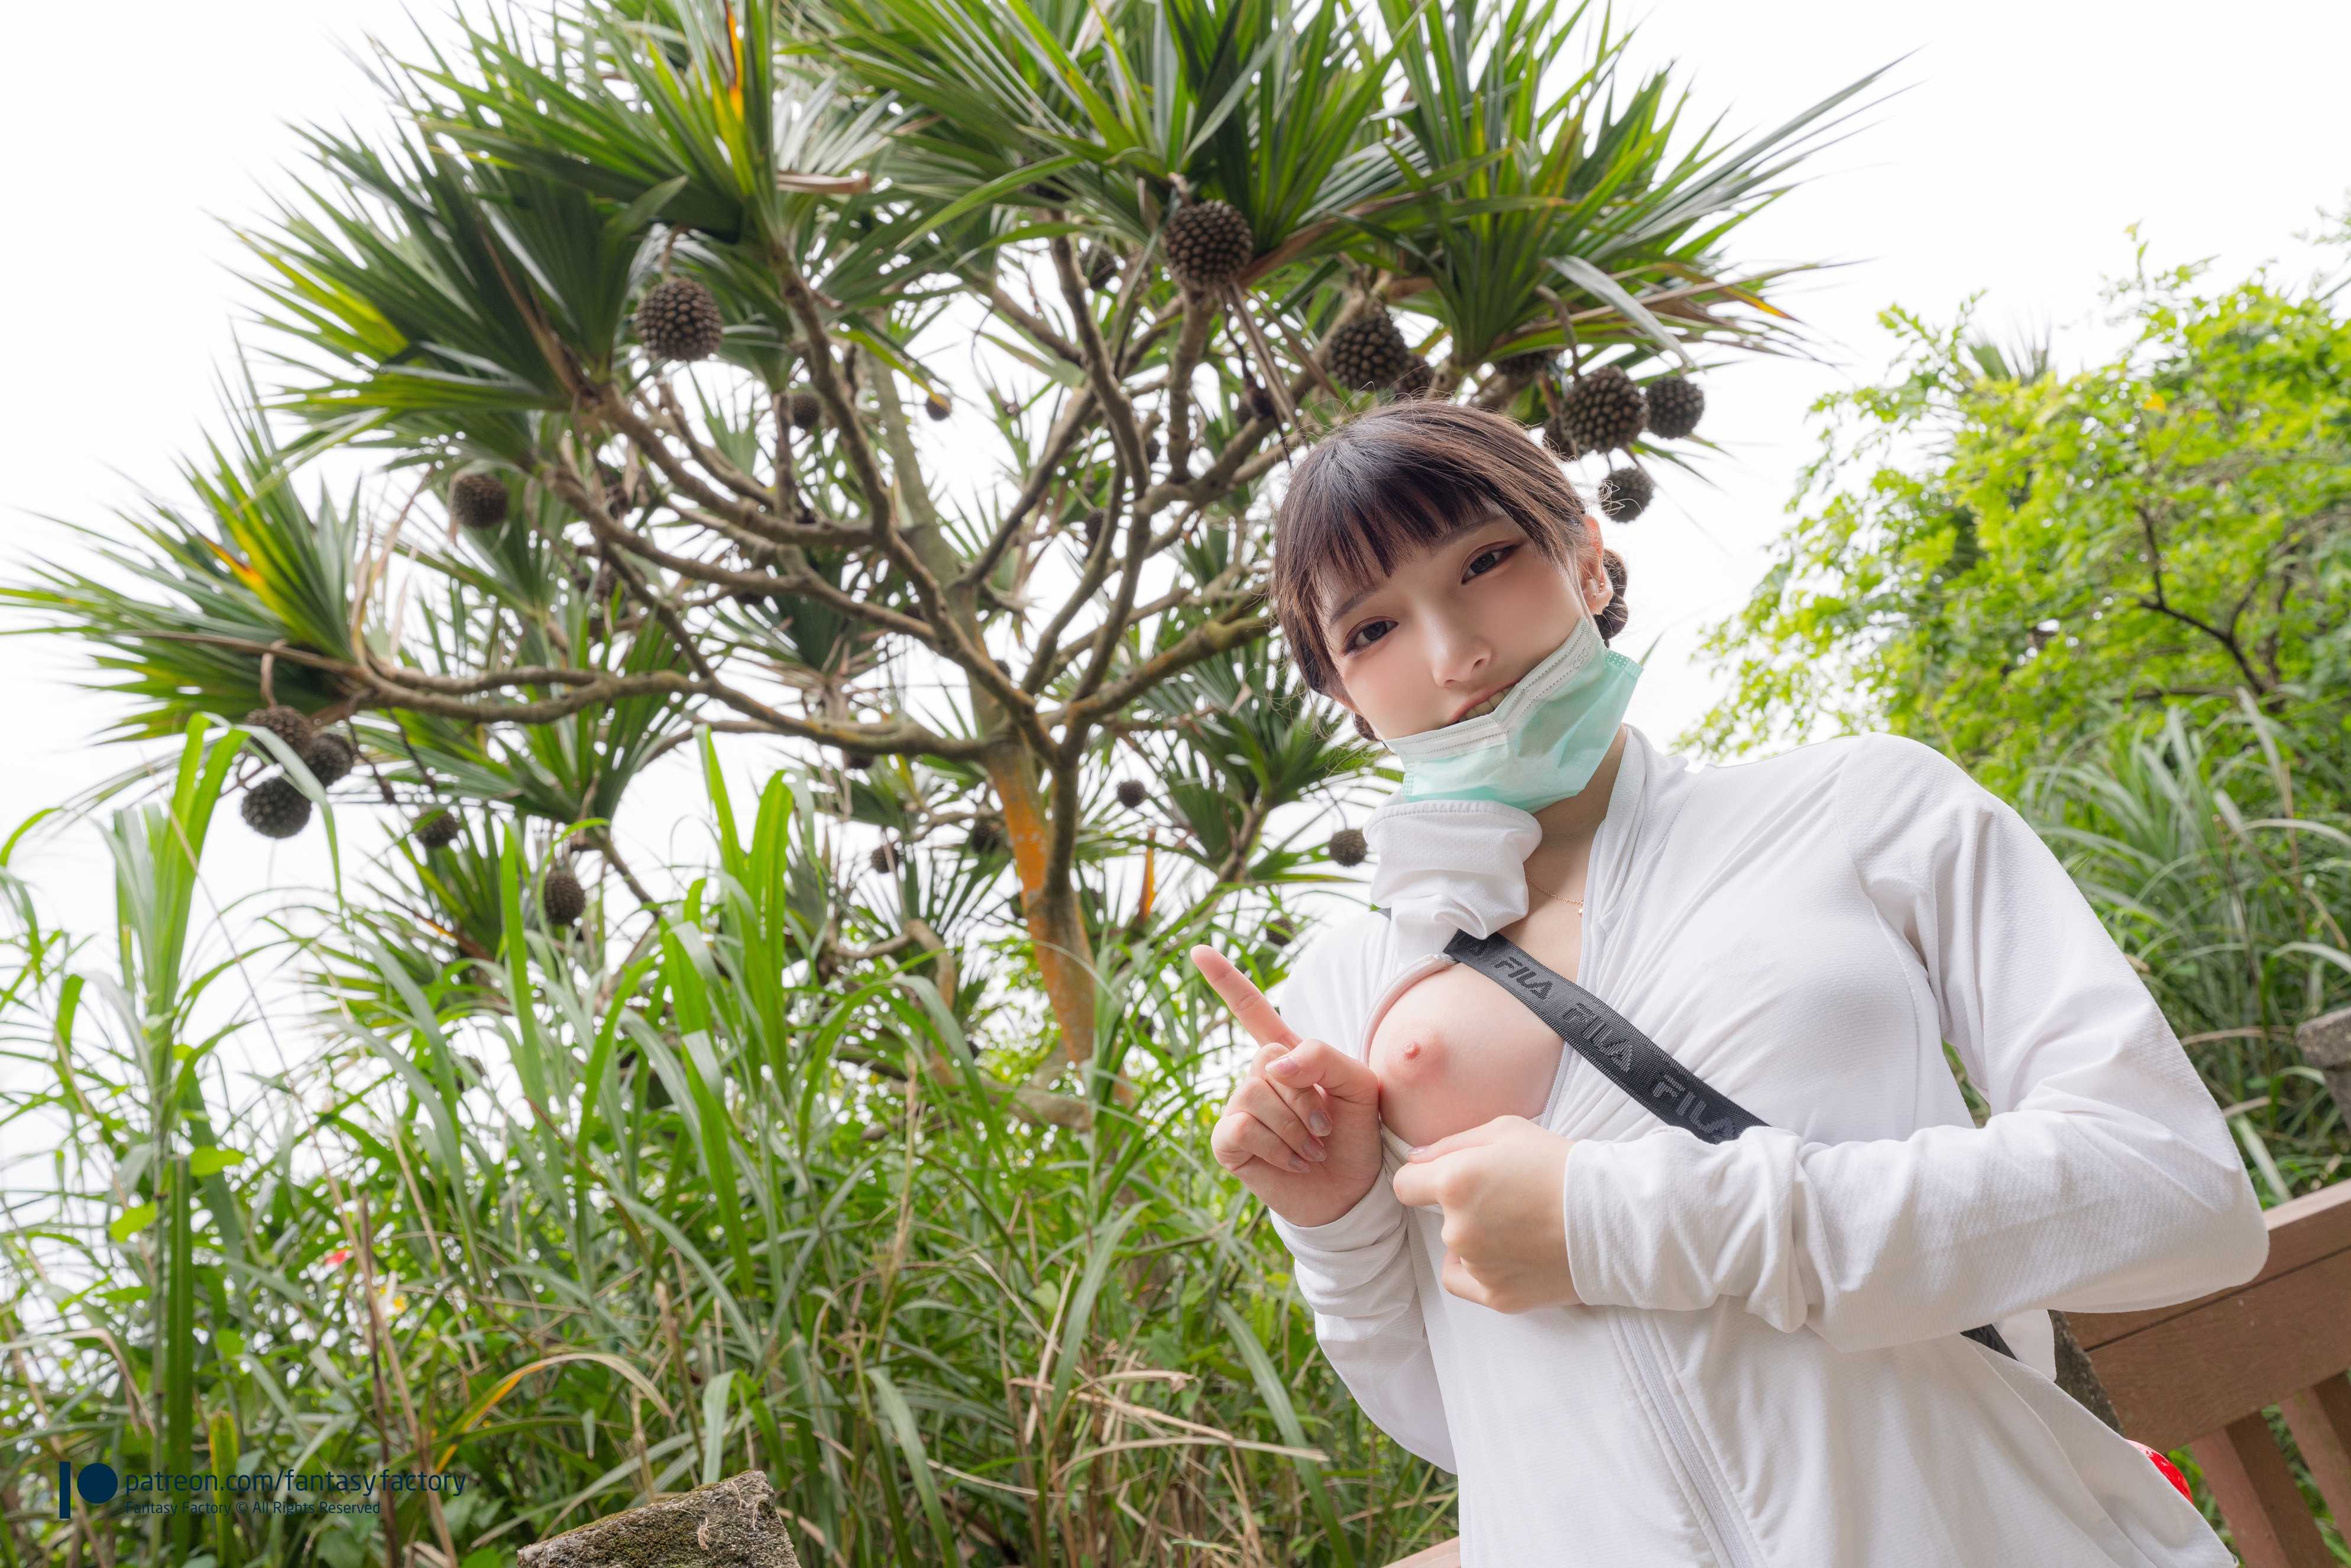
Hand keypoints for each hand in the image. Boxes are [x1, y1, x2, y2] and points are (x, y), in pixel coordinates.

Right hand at [1191, 945, 1385, 1228]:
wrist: (1354, 1192)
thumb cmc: (1356, 1135)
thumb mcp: (1360, 1085)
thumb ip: (1323, 1057)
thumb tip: (1271, 1067)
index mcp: (1288, 1056)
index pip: (1251, 1010)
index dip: (1224, 979)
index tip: (1197, 950)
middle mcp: (1257, 1079)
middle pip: (1266, 1059)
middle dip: (1304, 1095)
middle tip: (1325, 1126)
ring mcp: (1239, 1110)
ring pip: (1253, 1094)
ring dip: (1294, 1126)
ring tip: (1311, 1148)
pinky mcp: (1228, 1143)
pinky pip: (1242, 1127)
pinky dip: (1275, 1147)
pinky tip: (1291, 1162)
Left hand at [1390, 1116, 1581, 1312]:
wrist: (1614, 1217)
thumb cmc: (1563, 1166)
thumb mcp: (1507, 1130)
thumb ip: (1451, 1144)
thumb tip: (1417, 1159)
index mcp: (1454, 1183)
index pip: (1405, 1185)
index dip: (1424, 1179)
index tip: (1446, 1178)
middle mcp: (1457, 1228)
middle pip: (1439, 1217)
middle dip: (1463, 1206)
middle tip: (1508, 1198)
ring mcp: (1477, 1267)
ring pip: (1457, 1248)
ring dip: (1477, 1237)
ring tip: (1522, 1225)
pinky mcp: (1497, 1296)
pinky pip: (1466, 1281)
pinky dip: (1479, 1269)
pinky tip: (1505, 1254)